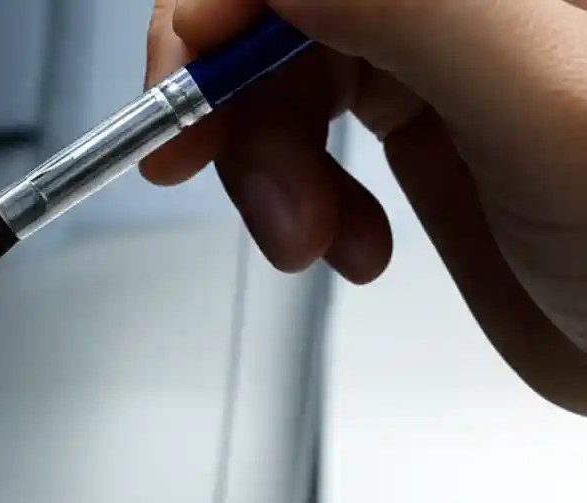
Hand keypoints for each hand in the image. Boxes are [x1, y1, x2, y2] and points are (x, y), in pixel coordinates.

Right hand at [142, 0, 586, 411]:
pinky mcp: (424, 121)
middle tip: (237, 187)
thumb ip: (411, 8)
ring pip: (279, 72)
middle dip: (236, 102)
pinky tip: (351, 246)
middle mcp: (458, 3)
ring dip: (263, 166)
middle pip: (274, 12)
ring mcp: (437, 54)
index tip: (187, 76)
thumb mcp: (548, 102)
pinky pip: (310, 133)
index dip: (224, 4)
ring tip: (311, 241)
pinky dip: (300, 198)